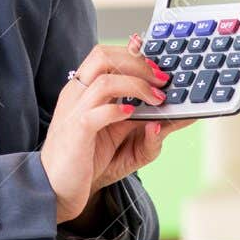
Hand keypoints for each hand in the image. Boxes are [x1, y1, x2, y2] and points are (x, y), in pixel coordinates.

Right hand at [39, 35, 194, 222]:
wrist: (57, 188)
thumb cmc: (87, 161)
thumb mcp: (123, 140)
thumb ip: (148, 125)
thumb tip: (182, 116)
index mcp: (85, 90)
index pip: (105, 55)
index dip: (132, 51)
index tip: (155, 57)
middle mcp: (78, 94)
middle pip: (103, 57)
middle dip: (138, 63)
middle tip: (161, 79)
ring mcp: (75, 111)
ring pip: (104, 81)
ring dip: (136, 85)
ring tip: (156, 99)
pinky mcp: (76, 133)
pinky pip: (95, 113)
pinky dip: (118, 110)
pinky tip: (132, 115)